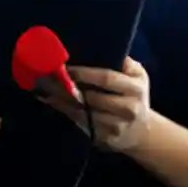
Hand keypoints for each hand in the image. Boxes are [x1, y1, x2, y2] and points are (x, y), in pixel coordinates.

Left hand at [38, 57, 152, 152]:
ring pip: (83, 112)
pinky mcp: (104, 138)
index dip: (84, 73)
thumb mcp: (138, 76)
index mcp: (135, 89)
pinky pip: (79, 122)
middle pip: (92, 97)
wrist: (142, 132)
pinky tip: (51, 101)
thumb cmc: (135, 96)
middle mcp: (128, 109)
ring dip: (61, 100)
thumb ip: (123, 62)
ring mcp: (116, 126)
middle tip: (49, 77)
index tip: (67, 67)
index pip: (107, 78)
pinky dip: (64, 111)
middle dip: (68, 87)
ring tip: (45, 89)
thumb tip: (100, 48)